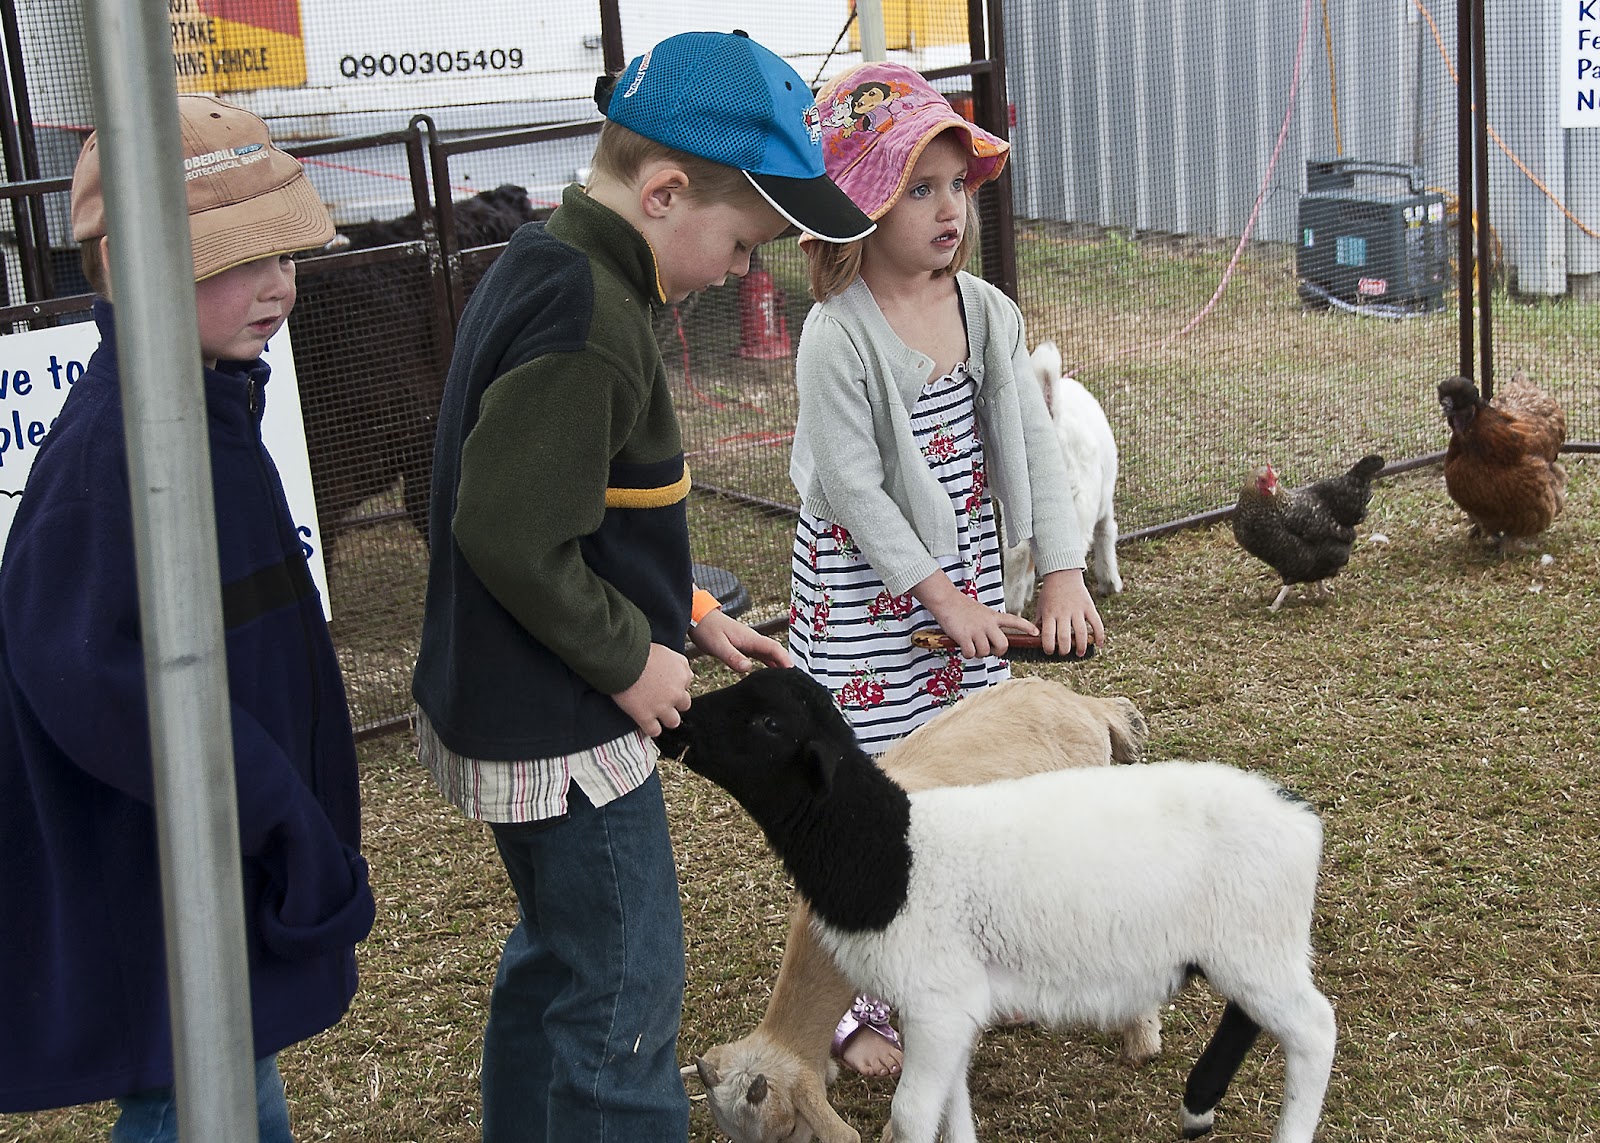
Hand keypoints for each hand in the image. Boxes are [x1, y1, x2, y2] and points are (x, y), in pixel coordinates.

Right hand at [612, 643, 692, 736]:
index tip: (665, 684)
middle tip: (661, 699)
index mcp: (682, 674)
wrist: (622, 659)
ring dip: (666, 719)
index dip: (675, 685)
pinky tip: (645, 723)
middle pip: (684, 705)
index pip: (687, 685)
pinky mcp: (646, 717)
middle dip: (674, 703)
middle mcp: (676, 692)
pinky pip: (654, 731)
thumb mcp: (666, 651)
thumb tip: (683, 673)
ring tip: (656, 714)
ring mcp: (662, 707)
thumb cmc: (640, 651)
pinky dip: (651, 729)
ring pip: (673, 722)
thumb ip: (678, 663)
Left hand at [688, 609, 791, 672]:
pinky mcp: (743, 645)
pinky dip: (768, 663)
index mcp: (750, 638)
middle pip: (775, 651)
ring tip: (787, 679)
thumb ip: (733, 657)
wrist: (697, 617)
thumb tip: (748, 668)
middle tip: (795, 680)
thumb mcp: (718, 645)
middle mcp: (753, 639)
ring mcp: (749, 642)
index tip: (793, 672)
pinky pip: (760, 655)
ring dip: (779, 664)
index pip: (774, 648)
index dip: (785, 659)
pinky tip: (770, 672)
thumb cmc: (707, 629)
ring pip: (769, 653)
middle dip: (786, 663)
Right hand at [911, 571, 1036, 658]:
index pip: (1014, 621)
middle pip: (1003, 644)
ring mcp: (977, 630)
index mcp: (993, 616)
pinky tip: (963, 646)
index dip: (1026, 627)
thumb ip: (988, 625)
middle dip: (998, 651)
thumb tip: (989, 643)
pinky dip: (967, 654)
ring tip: (970, 645)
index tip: (1036, 632)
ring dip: (978, 653)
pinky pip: (971, 653)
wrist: (946, 600)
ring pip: (985, 651)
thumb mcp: (980, 612)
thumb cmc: (960, 606)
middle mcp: (988, 624)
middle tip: (990, 649)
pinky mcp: (965, 637)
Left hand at [1036, 569, 1104, 656]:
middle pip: (1064, 637)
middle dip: (1064, 650)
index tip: (1050, 652)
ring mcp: (1077, 610)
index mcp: (1049, 614)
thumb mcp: (1041, 607)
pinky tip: (1099, 644)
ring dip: (1081, 647)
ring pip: (1081, 633)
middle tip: (1064, 653)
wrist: (1063, 574)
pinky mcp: (1088, 607)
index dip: (1048, 648)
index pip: (1048, 636)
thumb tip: (1035, 638)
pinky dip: (1099, 635)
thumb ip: (1040, 622)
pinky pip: (1096, 623)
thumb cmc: (1050, 593)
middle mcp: (1063, 613)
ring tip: (1079, 653)